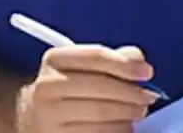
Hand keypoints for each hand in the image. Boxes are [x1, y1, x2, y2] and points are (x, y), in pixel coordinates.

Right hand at [17, 44, 161, 132]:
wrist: (34, 118)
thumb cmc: (67, 89)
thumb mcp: (82, 66)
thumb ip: (113, 59)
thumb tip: (140, 63)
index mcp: (54, 60)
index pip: (95, 57)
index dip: (125, 65)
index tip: (147, 73)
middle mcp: (47, 87)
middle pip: (101, 87)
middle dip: (132, 93)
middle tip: (148, 97)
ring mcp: (49, 117)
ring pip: (103, 115)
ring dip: (128, 115)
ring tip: (137, 112)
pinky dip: (119, 130)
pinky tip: (123, 126)